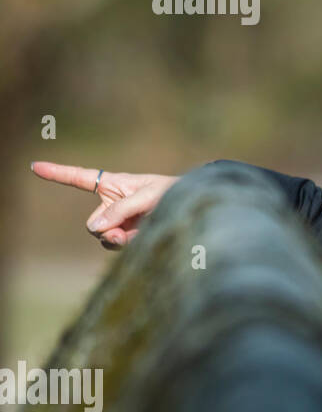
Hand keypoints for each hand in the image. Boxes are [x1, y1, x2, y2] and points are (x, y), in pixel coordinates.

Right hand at [30, 162, 177, 249]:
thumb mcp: (149, 196)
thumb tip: (94, 228)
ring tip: (134, 236)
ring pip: (103, 236)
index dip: (58, 173)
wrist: (196, 208)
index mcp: (114, 184)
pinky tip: (141, 240)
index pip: (80, 178)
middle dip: (104, 229)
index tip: (35, 165)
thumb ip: (121, 209)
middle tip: (121, 233)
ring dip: (115, 240)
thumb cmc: (174, 193)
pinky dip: (126, 246)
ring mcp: (121, 221)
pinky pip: (117, 245)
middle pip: (93, 222)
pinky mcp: (131, 235)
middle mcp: (113, 203)